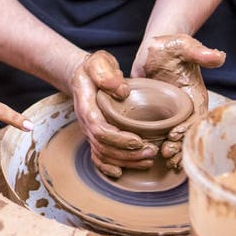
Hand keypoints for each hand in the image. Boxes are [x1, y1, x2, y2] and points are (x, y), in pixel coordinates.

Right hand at [70, 50, 156, 178]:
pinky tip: (123, 173)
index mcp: (86, 106)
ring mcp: (89, 131)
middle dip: (127, 154)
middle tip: (151, 152)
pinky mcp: (95, 136)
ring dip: (125, 161)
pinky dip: (109, 168)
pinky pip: (98, 157)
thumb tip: (122, 91)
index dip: (118, 139)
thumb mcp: (99, 62)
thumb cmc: (94, 68)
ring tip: (148, 160)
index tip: (138, 140)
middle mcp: (86, 122)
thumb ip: (107, 73)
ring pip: (103, 154)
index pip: (99, 129)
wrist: (84, 76)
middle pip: (102, 147)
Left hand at [132, 34, 225, 168]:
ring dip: (172, 150)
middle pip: (186, 133)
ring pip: (175, 137)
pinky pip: (159, 134)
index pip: (195, 117)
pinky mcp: (156, 115)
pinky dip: (157, 144)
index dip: (187, 128)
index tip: (174, 135)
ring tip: (163, 160)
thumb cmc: (171, 46)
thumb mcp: (184, 46)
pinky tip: (151, 154)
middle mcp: (185, 108)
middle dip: (179, 146)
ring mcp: (171, 113)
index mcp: (195, 95)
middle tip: (166, 155)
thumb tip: (218, 56)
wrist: (153, 49)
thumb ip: (199, 52)